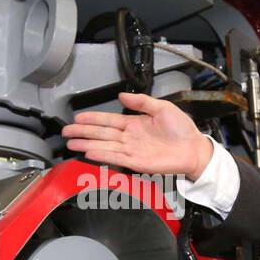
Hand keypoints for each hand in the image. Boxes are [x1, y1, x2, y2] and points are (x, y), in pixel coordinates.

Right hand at [60, 92, 212, 178]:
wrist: (194, 148)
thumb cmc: (182, 130)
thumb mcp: (162, 107)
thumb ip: (141, 102)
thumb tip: (122, 96)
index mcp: (135, 123)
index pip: (108, 120)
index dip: (92, 119)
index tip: (78, 118)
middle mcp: (130, 138)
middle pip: (101, 134)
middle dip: (82, 132)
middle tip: (66, 132)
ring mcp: (131, 151)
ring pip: (104, 146)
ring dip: (87, 144)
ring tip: (71, 143)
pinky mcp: (136, 163)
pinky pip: (116, 158)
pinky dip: (102, 155)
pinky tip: (89, 152)